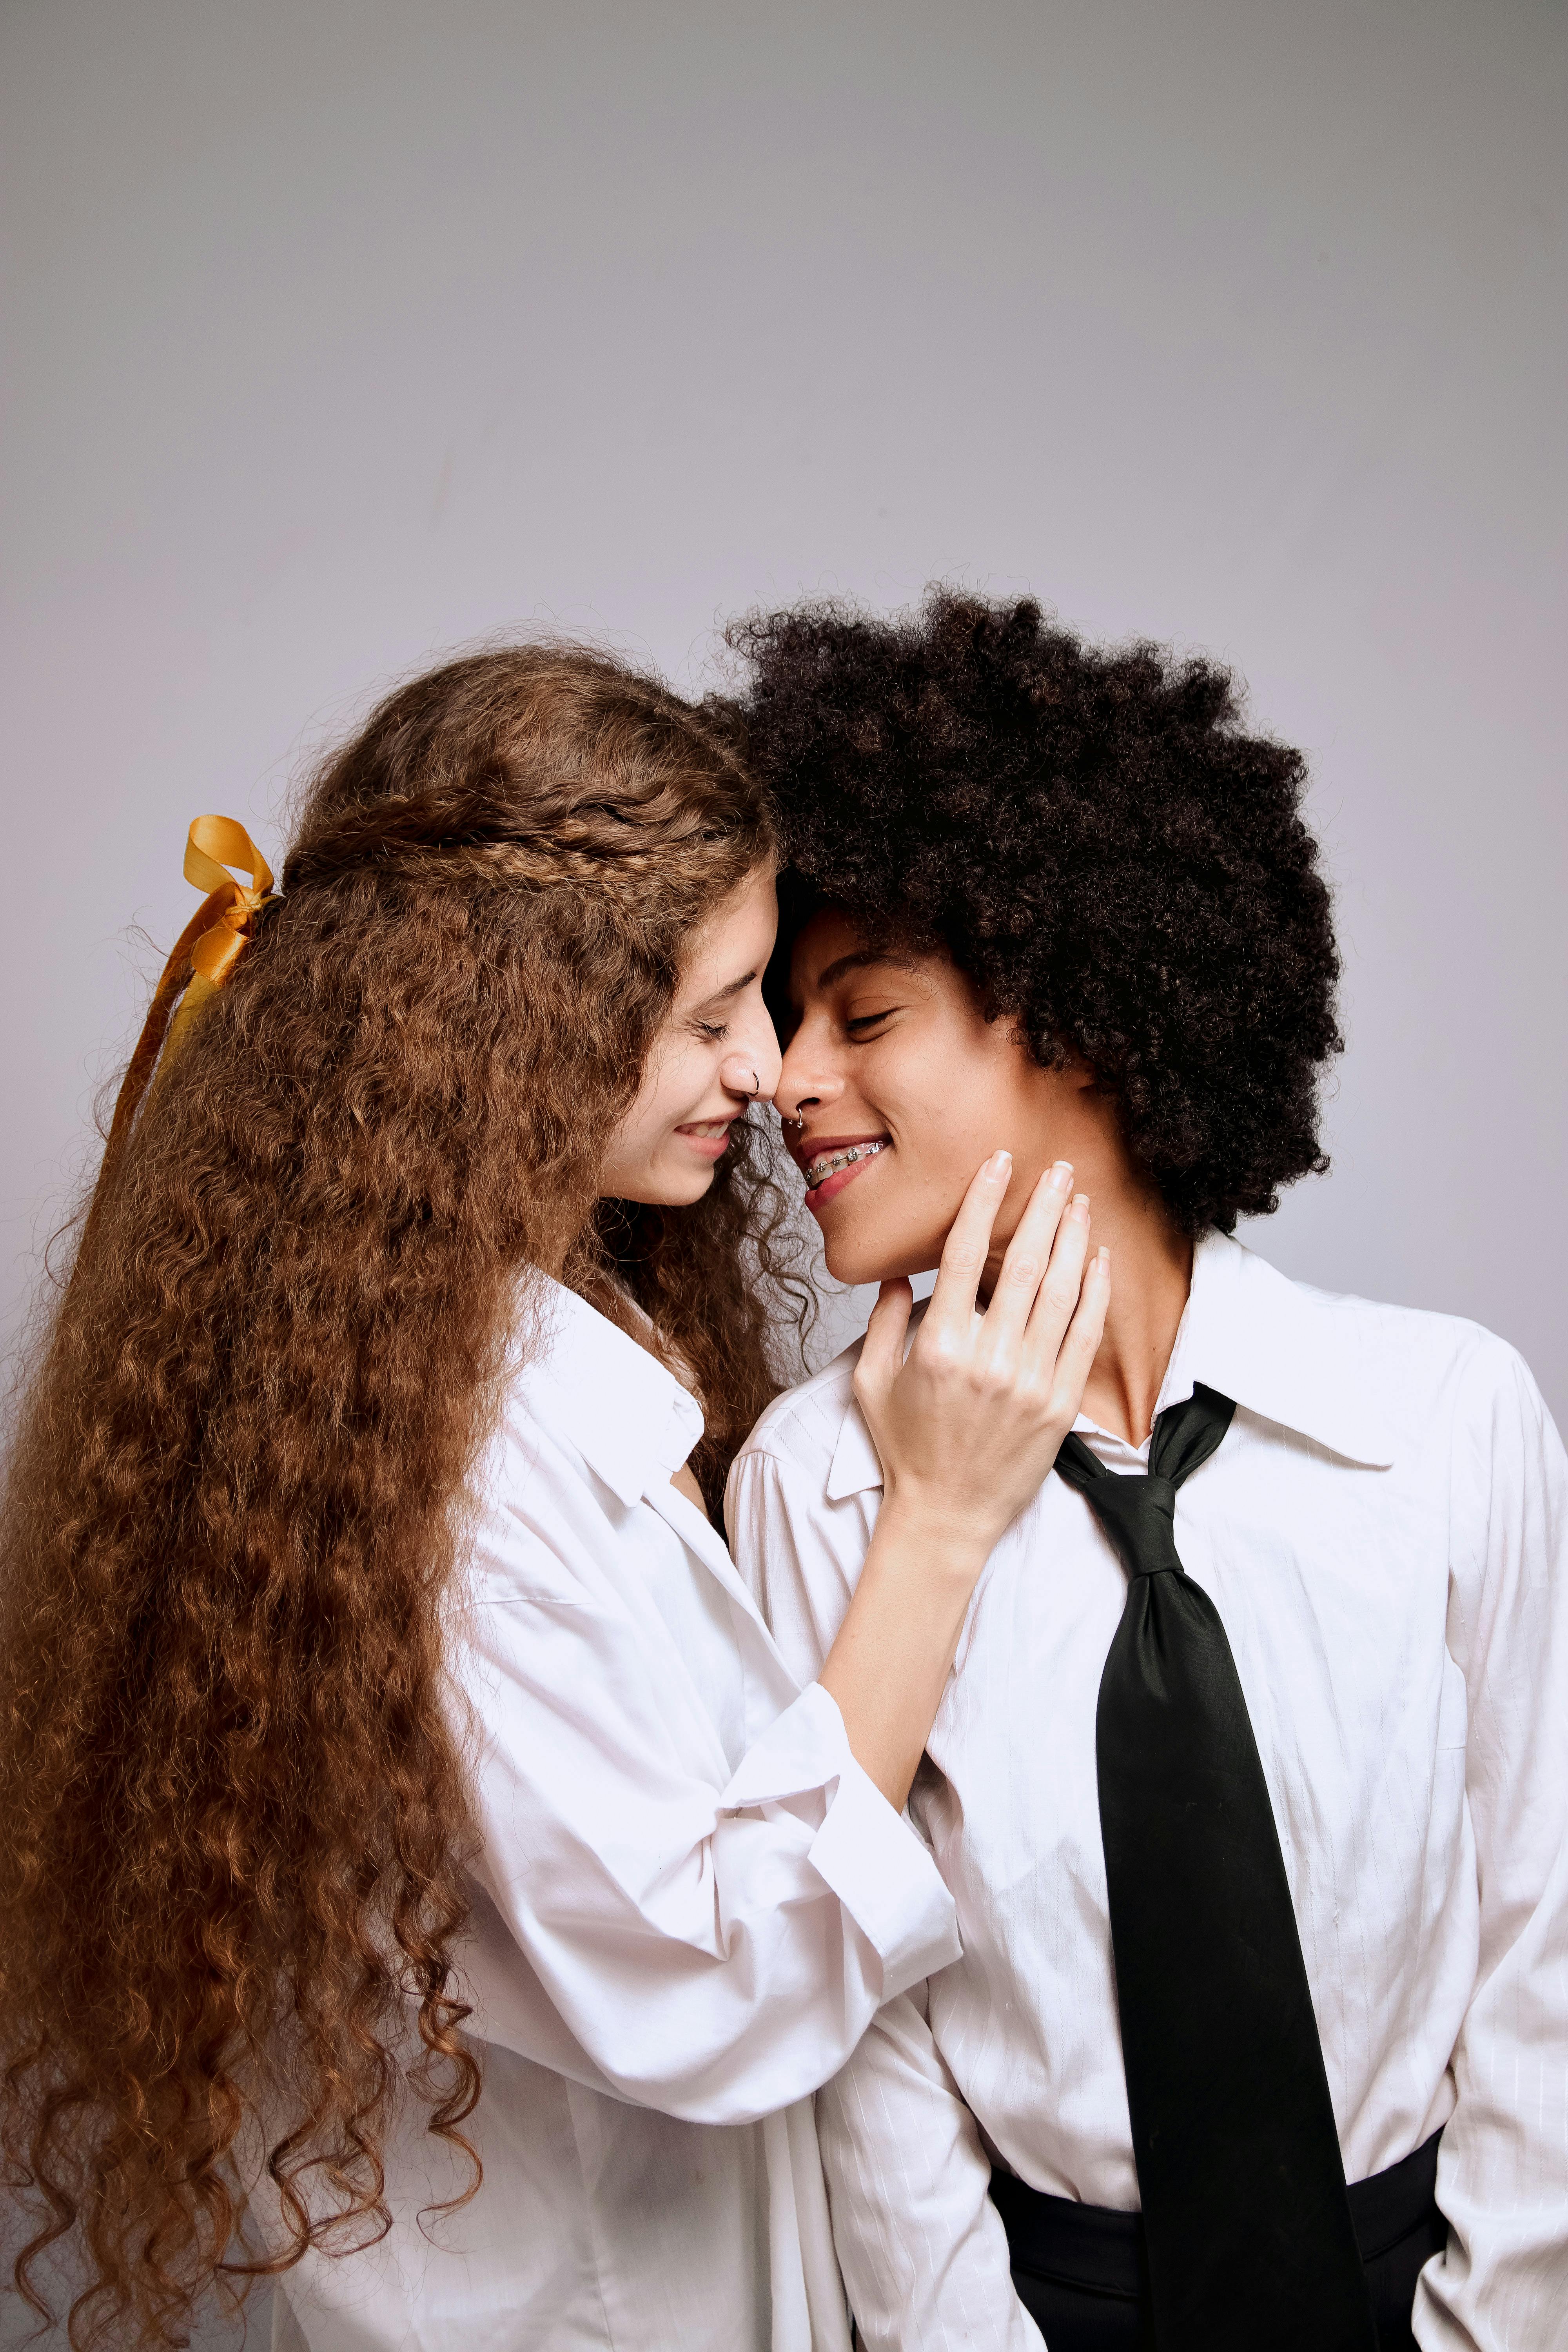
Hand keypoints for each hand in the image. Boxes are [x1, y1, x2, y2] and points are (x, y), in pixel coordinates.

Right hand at [852, 1151, 1109, 1565]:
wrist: (946, 1515)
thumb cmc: (906, 1448)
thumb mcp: (871, 1381)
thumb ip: (884, 1321)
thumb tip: (898, 1272)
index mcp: (940, 1346)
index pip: (966, 1254)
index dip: (984, 1201)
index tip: (999, 1165)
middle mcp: (989, 1358)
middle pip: (1026, 1263)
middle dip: (1045, 1208)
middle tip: (1059, 1171)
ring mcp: (1030, 1382)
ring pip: (1061, 1293)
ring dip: (1074, 1240)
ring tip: (1081, 1202)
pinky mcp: (1059, 1405)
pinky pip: (1084, 1336)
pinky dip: (1095, 1293)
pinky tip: (1099, 1260)